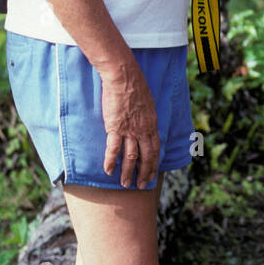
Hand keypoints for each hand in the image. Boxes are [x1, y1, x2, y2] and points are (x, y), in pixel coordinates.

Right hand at [100, 61, 160, 188]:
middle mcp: (143, 130)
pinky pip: (113, 149)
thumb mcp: (148, 103)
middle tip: (140, 185)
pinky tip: (108, 171)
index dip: (153, 163)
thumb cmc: (136, 86)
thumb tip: (146, 123)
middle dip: (143, 173)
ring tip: (125, 184)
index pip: (155, 149)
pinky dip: (110, 161)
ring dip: (128, 172)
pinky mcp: (115, 128)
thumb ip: (147, 116)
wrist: (124, 79)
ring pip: (130, 157)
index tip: (152, 173)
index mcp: (152, 125)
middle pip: (145, 157)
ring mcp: (130, 131)